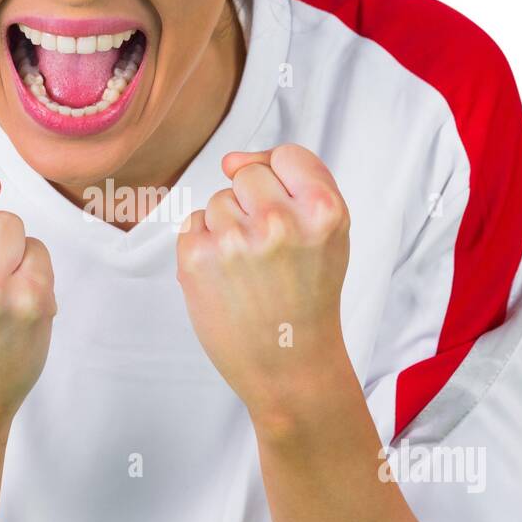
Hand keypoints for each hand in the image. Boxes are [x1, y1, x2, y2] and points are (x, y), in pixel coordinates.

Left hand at [175, 144, 350, 424]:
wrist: (289, 365)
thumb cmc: (309, 296)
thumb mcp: (328, 234)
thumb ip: (294, 183)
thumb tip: (231, 160)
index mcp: (324, 211)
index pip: (288, 156)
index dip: (283, 181)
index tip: (287, 215)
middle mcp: (280, 222)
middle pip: (248, 174)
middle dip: (254, 205)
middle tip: (270, 253)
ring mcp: (235, 240)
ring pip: (219, 200)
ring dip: (228, 228)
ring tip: (250, 271)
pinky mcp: (197, 258)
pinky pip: (193, 223)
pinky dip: (205, 246)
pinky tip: (227, 278)